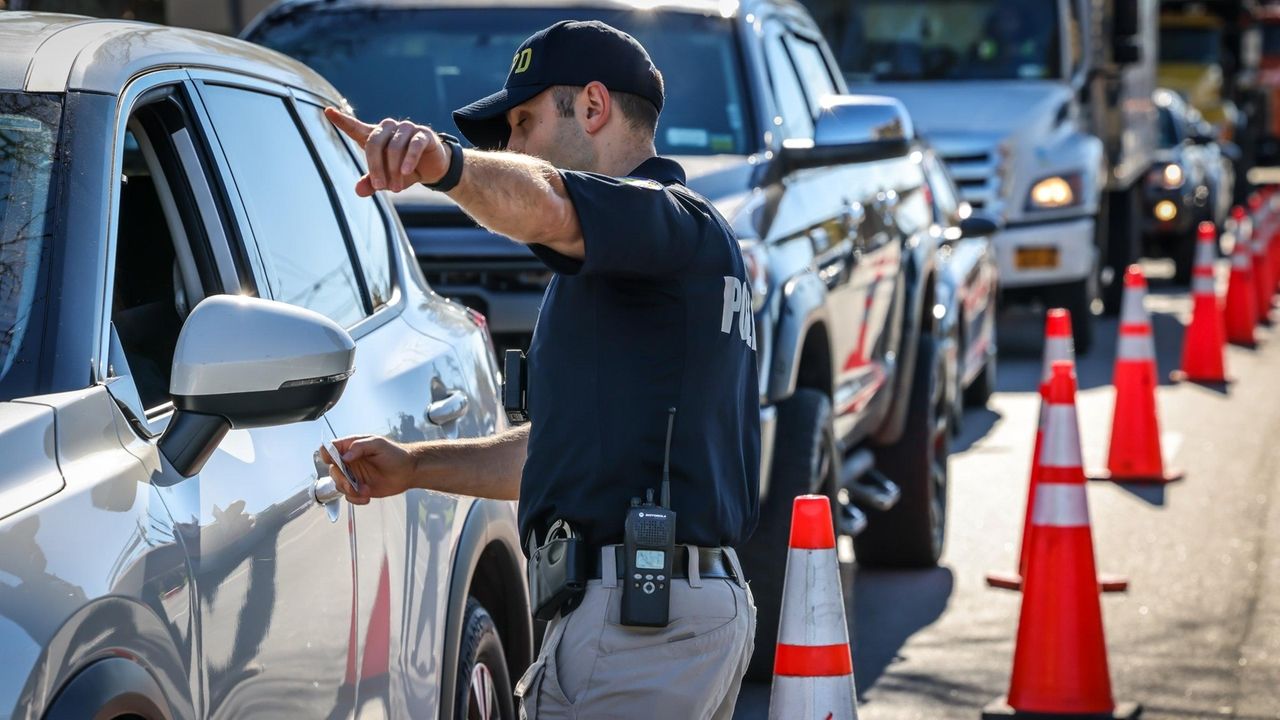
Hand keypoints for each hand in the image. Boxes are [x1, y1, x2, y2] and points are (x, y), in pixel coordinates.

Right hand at [319, 436, 416, 504]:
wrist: (409, 471)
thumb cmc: (395, 454)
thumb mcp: (378, 444)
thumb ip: (360, 447)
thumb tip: (345, 456)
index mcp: (351, 447)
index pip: (330, 448)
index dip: (327, 455)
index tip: (334, 462)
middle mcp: (349, 462)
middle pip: (333, 470)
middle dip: (341, 479)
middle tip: (351, 485)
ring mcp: (354, 476)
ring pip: (339, 485)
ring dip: (350, 490)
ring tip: (365, 491)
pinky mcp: (360, 489)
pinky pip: (349, 496)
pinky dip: (356, 499)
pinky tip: (367, 497)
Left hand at [325, 107, 451, 195]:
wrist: (433, 169)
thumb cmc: (404, 170)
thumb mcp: (387, 179)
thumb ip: (371, 183)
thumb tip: (359, 191)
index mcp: (376, 136)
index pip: (356, 127)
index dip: (342, 120)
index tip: (328, 111)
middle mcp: (389, 128)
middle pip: (374, 142)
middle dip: (375, 167)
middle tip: (378, 187)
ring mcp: (406, 129)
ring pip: (394, 147)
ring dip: (393, 169)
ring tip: (395, 188)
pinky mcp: (423, 134)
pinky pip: (413, 145)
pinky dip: (409, 159)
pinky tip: (406, 171)